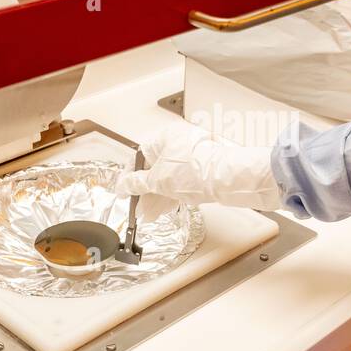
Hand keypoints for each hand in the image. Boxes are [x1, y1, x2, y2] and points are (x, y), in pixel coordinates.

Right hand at [116, 124, 281, 210]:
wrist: (227, 179)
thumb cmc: (197, 171)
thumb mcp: (158, 180)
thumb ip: (138, 183)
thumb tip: (124, 185)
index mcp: (165, 137)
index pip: (139, 156)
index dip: (128, 175)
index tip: (123, 190)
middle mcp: (178, 143)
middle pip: (154, 168)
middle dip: (144, 191)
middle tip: (137, 206)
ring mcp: (191, 156)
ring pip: (168, 177)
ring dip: (156, 196)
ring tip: (149, 213)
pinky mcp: (202, 170)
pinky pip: (180, 181)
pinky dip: (171, 194)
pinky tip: (164, 209)